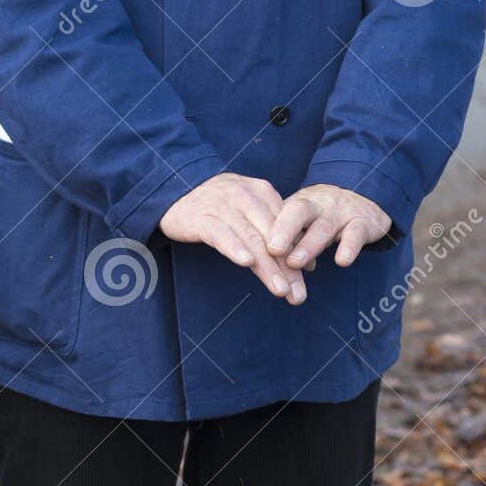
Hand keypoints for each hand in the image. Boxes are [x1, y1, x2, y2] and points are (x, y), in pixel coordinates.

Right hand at [160, 173, 306, 303]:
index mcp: (262, 192)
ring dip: (267, 267)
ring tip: (281, 290)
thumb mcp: (251, 215)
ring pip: (251, 238)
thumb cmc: (219, 209)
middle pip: (271, 236)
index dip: (296, 256)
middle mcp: (245, 195)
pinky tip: (246, 263)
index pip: (285, 228)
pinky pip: (220, 233)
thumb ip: (277, 235)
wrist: (175, 190)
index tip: (305, 282)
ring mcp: (222, 205)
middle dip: (287, 268)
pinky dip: (234, 247)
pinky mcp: (200, 217)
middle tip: (298, 295)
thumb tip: (310, 265)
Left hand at [268, 184, 391, 268]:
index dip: (270, 228)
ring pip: (324, 226)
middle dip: (285, 231)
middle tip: (272, 250)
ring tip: (295, 263)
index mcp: (300, 204)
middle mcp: (319, 205)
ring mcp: (341, 213)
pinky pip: (356, 234)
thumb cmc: (324, 216)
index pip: (281, 212)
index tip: (257, 245)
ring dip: (309, 245)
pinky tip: (342, 261)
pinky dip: (349, 247)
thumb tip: (254, 257)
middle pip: (299, 212)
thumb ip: (284, 235)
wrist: (365, 199)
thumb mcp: (303, 221)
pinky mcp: (363, 224)